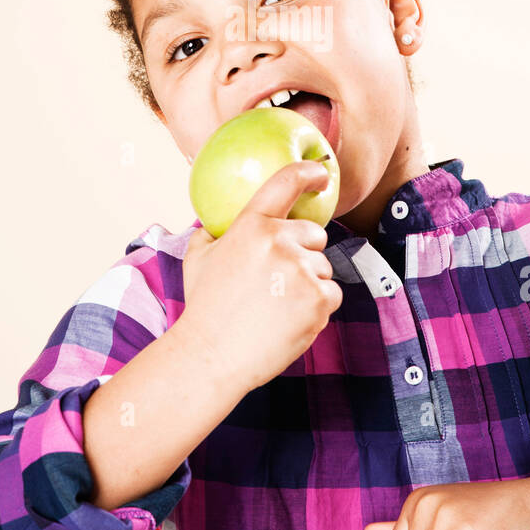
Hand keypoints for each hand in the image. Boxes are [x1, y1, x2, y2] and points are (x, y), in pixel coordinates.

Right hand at [181, 159, 342, 391]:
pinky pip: (332, 293)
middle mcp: (279, 242)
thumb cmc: (204, 308)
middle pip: (315, 235)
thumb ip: (212, 233)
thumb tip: (217, 224)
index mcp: (250, 225)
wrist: (211, 357)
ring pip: (323, 268)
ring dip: (309, 284)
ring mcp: (301, 270)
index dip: (308, 172)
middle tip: (277, 282)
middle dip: (303, 253)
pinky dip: (317, 307)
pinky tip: (289, 320)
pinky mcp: (318, 299)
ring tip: (277, 307)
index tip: (322, 173)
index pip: (285, 183)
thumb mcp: (198, 259)